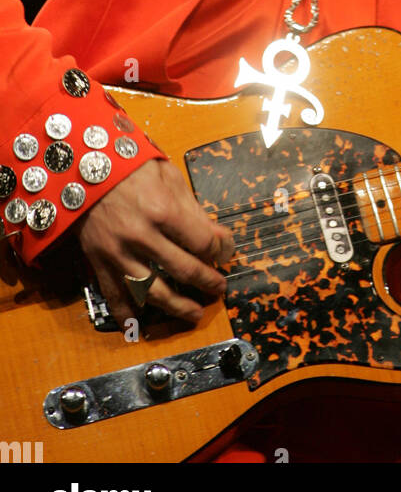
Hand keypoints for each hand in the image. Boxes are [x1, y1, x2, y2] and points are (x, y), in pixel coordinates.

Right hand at [74, 158, 234, 326]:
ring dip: (177, 307)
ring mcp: (118, 252)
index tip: (226, 254)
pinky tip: (139, 324)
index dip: (221, 251)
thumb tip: (219, 237)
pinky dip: (127, 314)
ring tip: (194, 313)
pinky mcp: (99, 261)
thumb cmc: (129, 167)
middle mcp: (141, 236)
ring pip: (152, 291)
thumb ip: (194, 210)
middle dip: (207, 282)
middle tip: (219, 288)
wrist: (83, 167)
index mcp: (163, 210)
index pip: (202, 242)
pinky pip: (114, 294)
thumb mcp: (169, 177)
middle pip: (183, 270)